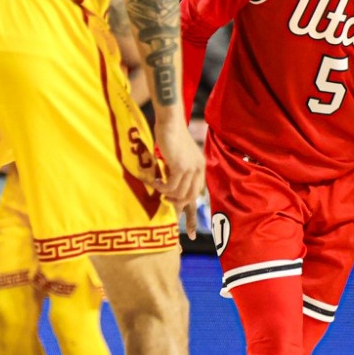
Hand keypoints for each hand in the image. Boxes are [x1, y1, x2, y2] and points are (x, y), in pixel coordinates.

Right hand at [155, 112, 205, 236]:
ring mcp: (191, 169)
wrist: (170, 122)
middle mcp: (198, 170)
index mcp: (199, 168)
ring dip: (165, 194)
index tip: (188, 232)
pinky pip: (170, 186)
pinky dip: (161, 187)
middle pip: (190, 198)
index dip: (192, 215)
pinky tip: (154, 181)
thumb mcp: (176, 158)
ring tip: (156, 187)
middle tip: (164, 207)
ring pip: (179, 194)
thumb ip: (176, 173)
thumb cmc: (170, 137)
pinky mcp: (181, 167)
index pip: (197, 195)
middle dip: (177, 207)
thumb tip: (170, 191)